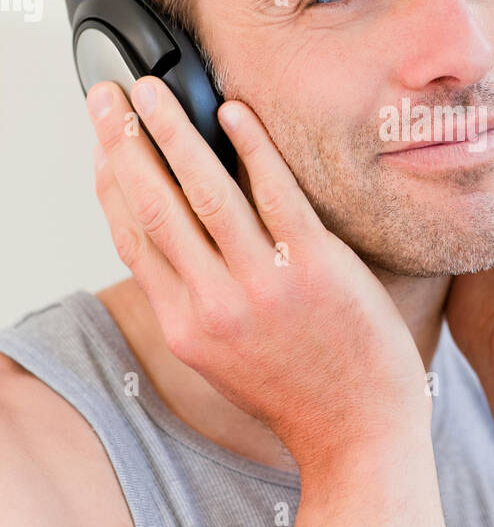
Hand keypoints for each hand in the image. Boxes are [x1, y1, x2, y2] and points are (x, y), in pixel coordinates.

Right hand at [87, 77, 428, 473]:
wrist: (359, 434)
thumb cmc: (298, 393)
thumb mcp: (224, 360)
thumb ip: (195, 305)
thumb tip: (173, 249)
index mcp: (187, 327)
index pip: (133, 239)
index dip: (111, 184)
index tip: (102, 145)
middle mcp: (216, 304)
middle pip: (156, 205)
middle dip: (125, 142)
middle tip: (110, 97)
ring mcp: (266, 284)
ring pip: (206, 191)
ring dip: (174, 132)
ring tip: (154, 92)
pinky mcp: (316, 265)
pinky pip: (277, 192)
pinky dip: (252, 147)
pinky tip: (234, 114)